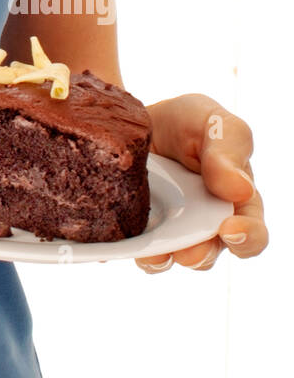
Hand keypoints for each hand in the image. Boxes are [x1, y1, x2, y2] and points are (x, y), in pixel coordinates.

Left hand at [135, 93, 266, 273]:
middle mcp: (203, 223)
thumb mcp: (212, 121)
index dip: (247, 237)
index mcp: (235, 202)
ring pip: (168, 256)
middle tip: (189, 252)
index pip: (251, 232)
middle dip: (199, 255)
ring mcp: (167, 228)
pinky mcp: (134, 228)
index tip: (231, 229)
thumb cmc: (187, 123)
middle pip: (207, 252)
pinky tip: (125, 240)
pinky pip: (133, 248)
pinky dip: (130, 248)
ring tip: (154, 253)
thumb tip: (240, 188)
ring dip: (163, 258)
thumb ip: (228, 148)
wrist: (134, 118)